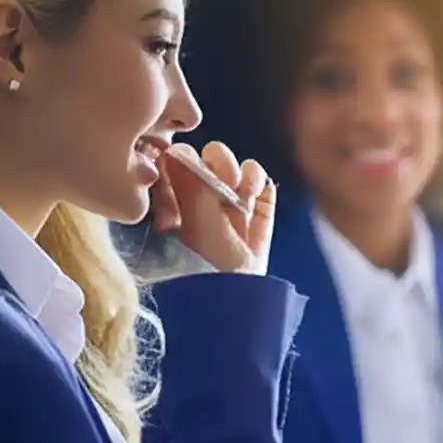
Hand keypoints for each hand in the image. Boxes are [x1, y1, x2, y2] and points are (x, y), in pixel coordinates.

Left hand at [151, 141, 275, 274]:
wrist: (239, 294)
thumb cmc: (208, 258)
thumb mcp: (195, 216)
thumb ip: (191, 178)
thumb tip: (178, 148)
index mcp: (178, 199)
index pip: (179, 159)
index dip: (186, 160)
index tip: (186, 175)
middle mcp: (205, 198)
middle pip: (213, 156)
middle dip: (221, 164)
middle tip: (225, 184)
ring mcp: (234, 204)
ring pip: (239, 165)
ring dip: (243, 174)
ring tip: (244, 196)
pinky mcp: (261, 211)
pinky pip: (263, 182)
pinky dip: (261, 182)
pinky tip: (256, 197)